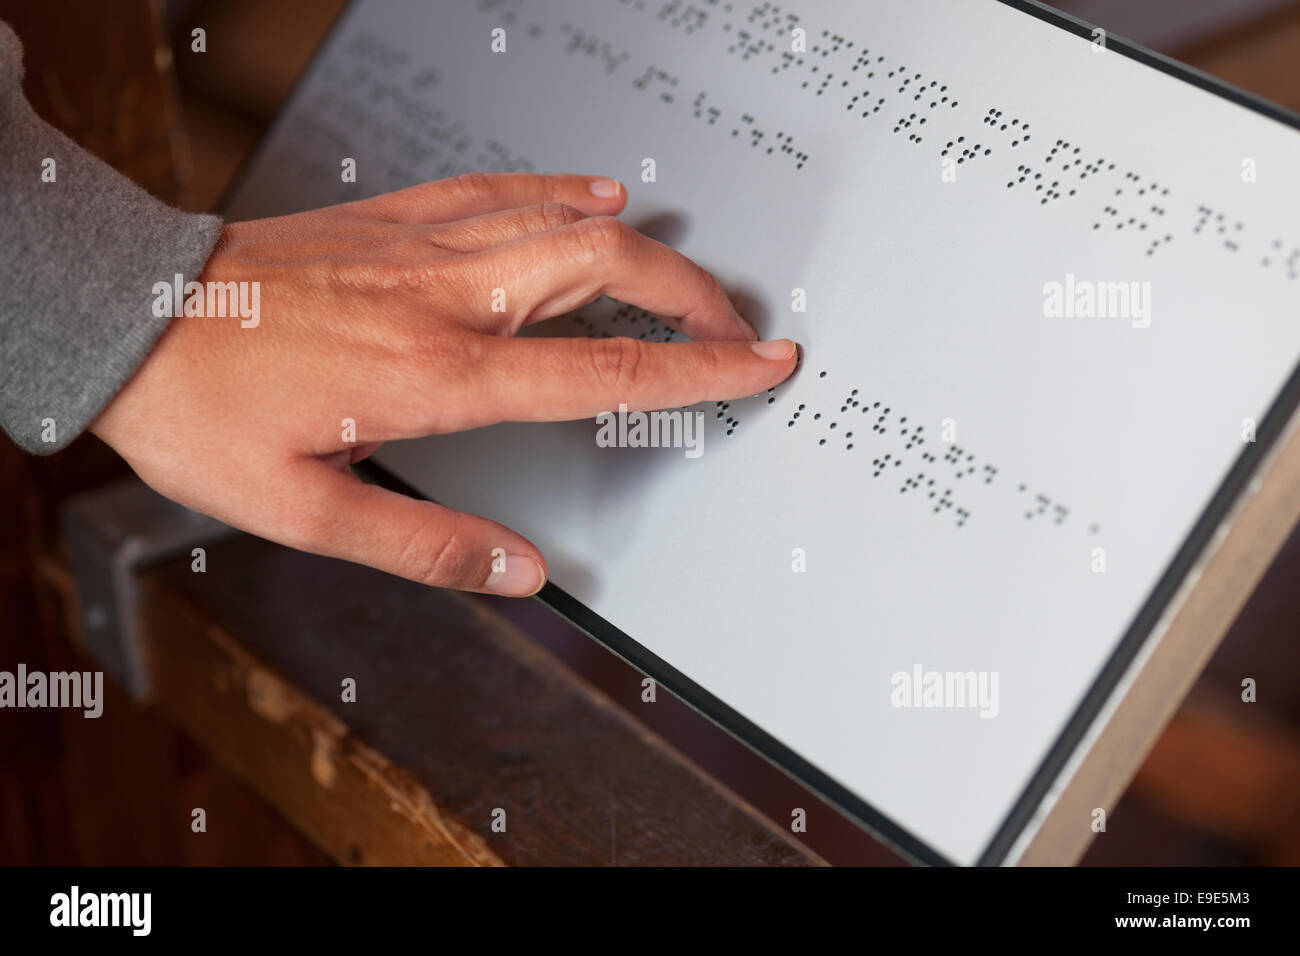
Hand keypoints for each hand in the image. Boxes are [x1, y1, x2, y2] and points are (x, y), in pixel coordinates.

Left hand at [91, 173, 796, 594]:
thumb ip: (427, 547)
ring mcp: (421, 244)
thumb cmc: (207, 413)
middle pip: (607, 270)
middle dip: (692, 296)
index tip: (760, 361)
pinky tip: (587, 191)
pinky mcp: (393, 218)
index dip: (698, 369)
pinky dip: (558, 190)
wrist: (128, 319)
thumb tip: (518, 576)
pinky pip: (498, 187)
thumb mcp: (307, 513)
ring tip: (686, 270)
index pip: (603, 368)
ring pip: (563, 219)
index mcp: (437, 375)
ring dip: (641, 244)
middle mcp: (445, 297)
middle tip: (736, 324)